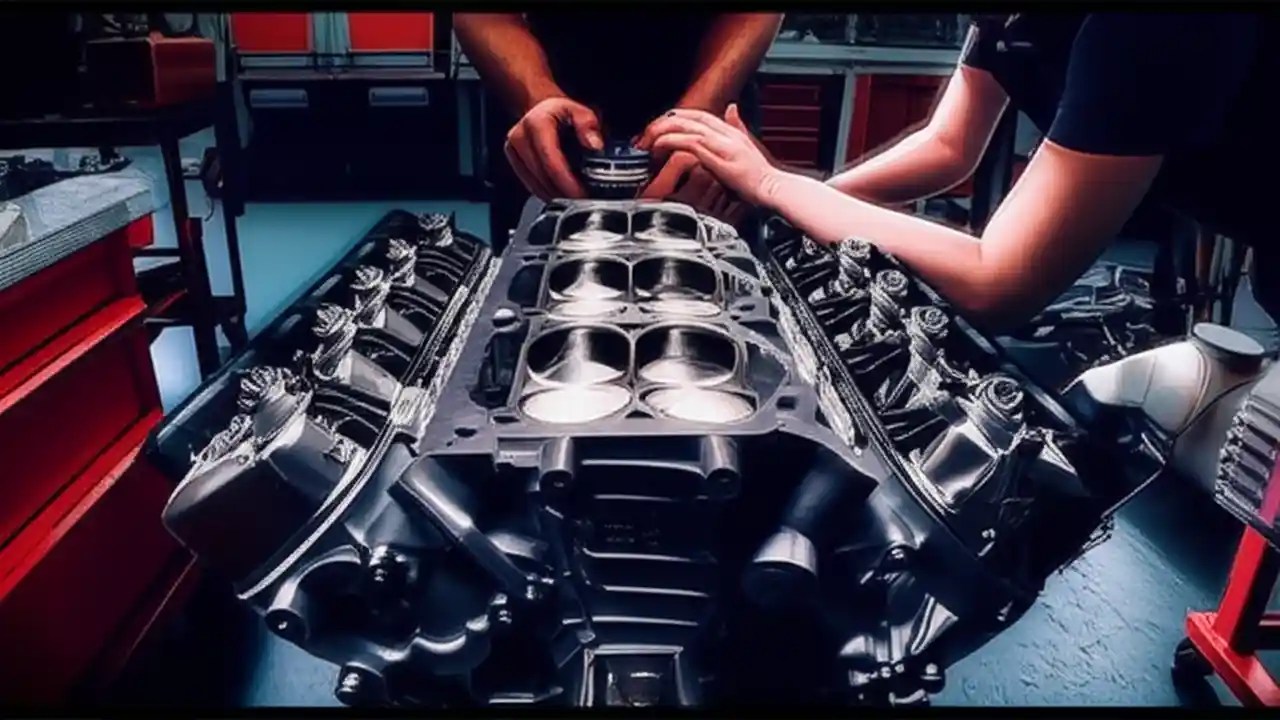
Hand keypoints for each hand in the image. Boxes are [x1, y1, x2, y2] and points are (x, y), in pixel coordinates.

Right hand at [506, 96, 602, 199]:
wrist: (541, 109)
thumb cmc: (560, 111)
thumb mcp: (580, 110)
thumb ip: (588, 125)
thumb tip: (594, 144)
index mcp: (536, 124)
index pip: (550, 160)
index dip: (566, 181)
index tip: (581, 193)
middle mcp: (520, 137)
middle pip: (542, 175)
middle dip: (563, 192)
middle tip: (582, 200)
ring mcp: (513, 150)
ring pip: (534, 183)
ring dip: (555, 195)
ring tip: (574, 199)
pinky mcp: (513, 161)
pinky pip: (530, 184)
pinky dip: (546, 192)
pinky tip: (560, 194)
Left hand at [636, 104, 781, 208]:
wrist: (772, 187)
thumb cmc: (760, 174)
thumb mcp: (747, 145)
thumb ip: (737, 126)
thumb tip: (732, 109)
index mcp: (730, 131)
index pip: (700, 114)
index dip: (680, 115)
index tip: (664, 120)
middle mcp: (725, 133)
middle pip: (690, 117)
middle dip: (667, 120)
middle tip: (650, 129)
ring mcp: (721, 144)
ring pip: (687, 127)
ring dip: (664, 129)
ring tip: (649, 137)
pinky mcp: (717, 157)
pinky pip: (690, 143)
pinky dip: (672, 141)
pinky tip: (660, 145)